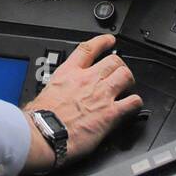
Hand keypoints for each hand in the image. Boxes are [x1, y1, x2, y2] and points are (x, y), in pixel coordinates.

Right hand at [21, 35, 142, 172]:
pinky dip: (136, 103)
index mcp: (68, 73)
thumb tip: (48, 98)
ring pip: (126, 75)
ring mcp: (101, 95)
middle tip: (119, 71)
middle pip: (113, 61)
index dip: (102, 42)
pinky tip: (134, 105)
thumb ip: (52, 91)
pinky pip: (132, 102)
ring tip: (128, 86)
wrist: (44, 135)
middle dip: (119, 65)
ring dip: (129, 80)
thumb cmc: (39, 119)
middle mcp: (87, 80)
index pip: (89, 49)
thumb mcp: (42, 94)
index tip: (109, 40)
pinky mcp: (110, 113)